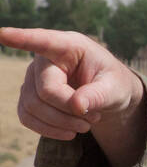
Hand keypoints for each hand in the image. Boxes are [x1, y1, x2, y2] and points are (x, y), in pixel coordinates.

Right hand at [1, 27, 146, 166]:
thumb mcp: (116, 87)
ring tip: (86, 124)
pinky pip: (26, 117)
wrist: (108, 94)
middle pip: (44, 91)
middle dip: (70, 111)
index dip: (21, 38)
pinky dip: (48, 130)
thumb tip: (77, 106)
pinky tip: (70, 132)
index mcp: (69, 46)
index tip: (3, 34)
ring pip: (32, 106)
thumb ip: (99, 95)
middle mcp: (44, 59)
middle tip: (95, 118)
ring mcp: (32, 78)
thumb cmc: (113, 83)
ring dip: (61, 123)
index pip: (42, 41)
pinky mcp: (28, 96)